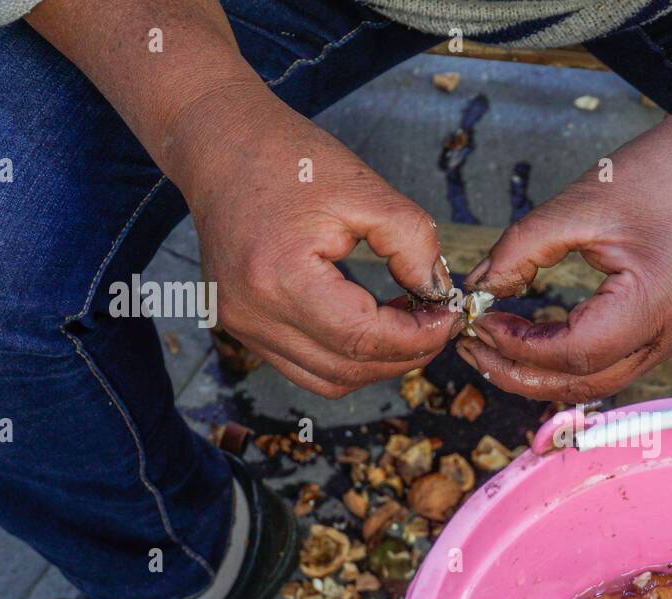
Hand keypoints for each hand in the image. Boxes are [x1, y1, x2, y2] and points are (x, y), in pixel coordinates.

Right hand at [180, 90, 455, 398]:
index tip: (450, 316)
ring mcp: (240, 326)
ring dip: (378, 362)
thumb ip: (413, 244)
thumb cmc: (290, 159)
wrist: (221, 144)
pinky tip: (372, 323)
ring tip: (409, 323)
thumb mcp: (366, 190)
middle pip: (349, 369)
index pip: (363, 338)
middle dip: (406, 353)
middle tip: (439, 320)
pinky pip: (306, 367)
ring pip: (329, 380)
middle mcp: (252, 314)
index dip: (418, 337)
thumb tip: (438, 294)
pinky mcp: (241, 327)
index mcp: (279, 278)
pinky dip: (347, 357)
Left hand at [457, 124, 671, 401]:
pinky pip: (610, 366)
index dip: (519, 346)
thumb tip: (480, 287)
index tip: (480, 323)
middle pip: (584, 383)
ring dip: (541, 374)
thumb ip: (522, 248)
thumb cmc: (657, 175)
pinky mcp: (666, 335)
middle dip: (521, 373)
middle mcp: (670, 333)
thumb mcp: (578, 204)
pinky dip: (566, 363)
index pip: (575, 352)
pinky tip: (531, 342)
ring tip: (493, 347)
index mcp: (654, 300)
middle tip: (471, 349)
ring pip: (596, 384)